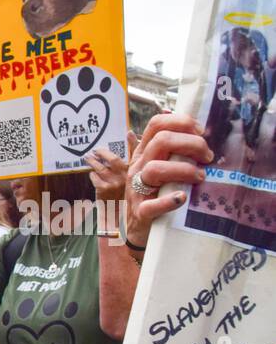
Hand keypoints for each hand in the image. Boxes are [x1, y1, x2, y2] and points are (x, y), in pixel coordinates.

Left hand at [84, 133, 133, 203]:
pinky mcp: (103, 189)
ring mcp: (115, 183)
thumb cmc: (125, 202)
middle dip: (103, 152)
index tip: (129, 133)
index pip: (136, 155)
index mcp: (135, 174)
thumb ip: (129, 173)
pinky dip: (92, 175)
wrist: (119, 220)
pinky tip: (92, 174)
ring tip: (87, 158)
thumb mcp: (132, 187)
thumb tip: (119, 160)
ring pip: (100, 167)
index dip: (133, 142)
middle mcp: (126, 177)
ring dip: (92, 161)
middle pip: (113, 159)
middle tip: (95, 150)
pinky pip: (94, 177)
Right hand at [125, 113, 211, 249]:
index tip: (200, 131)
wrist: (138, 227)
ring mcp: (136, 189)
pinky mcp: (141, 212)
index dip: (181, 122)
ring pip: (155, 170)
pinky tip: (183, 197)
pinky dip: (169, 201)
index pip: (156, 124)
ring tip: (199, 177)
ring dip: (184, 170)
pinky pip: (152, 206)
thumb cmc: (156, 192)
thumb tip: (179, 117)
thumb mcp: (158, 164)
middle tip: (207, 157)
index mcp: (143, 153)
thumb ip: (168, 146)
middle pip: (161, 142)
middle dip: (191, 145)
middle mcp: (138, 167)